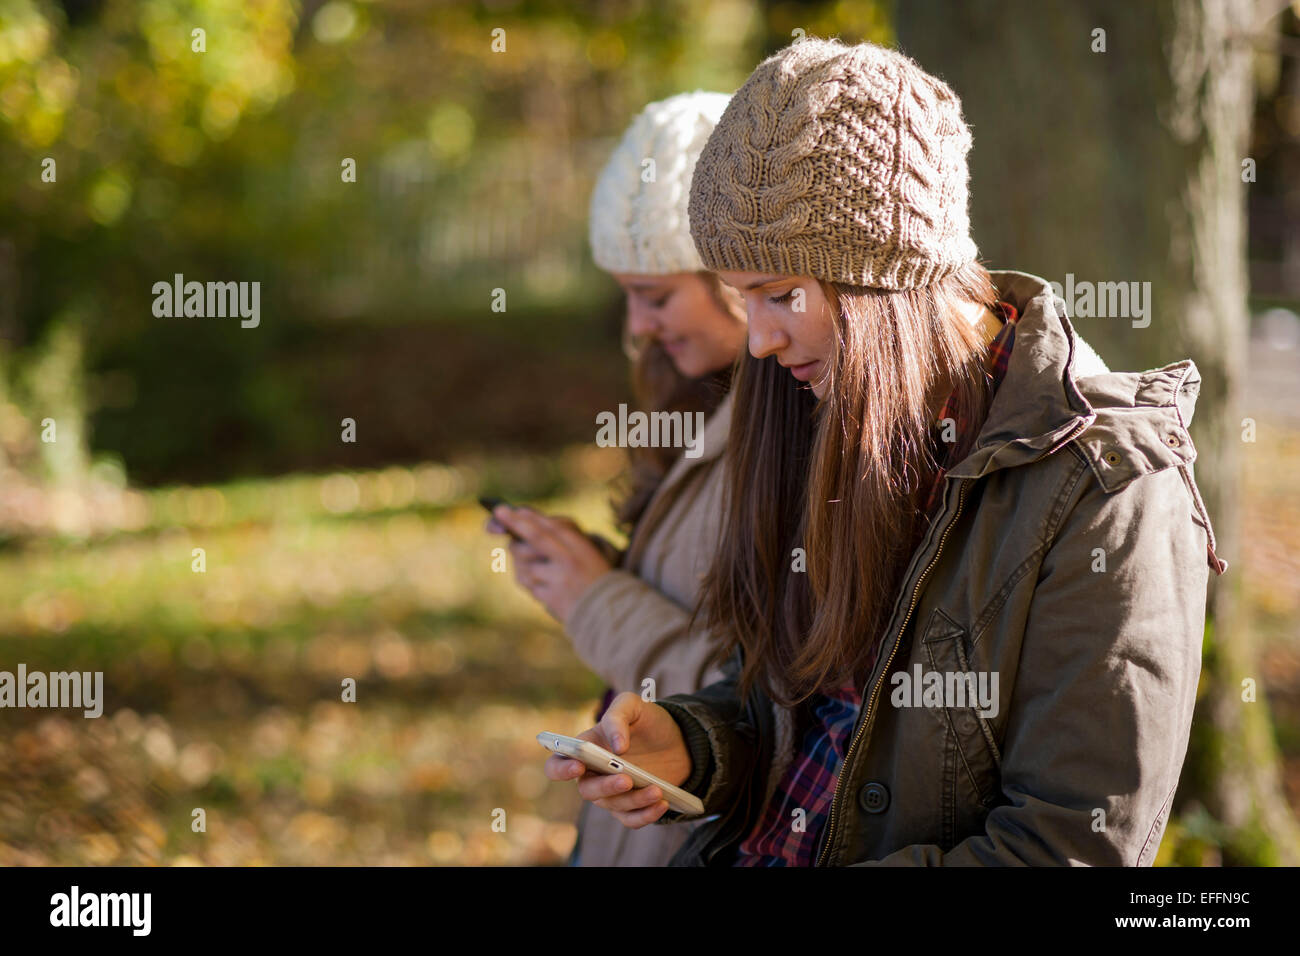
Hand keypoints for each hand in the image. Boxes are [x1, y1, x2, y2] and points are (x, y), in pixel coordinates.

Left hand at [486, 506, 612, 621]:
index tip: (511, 509)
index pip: (552, 527)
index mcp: (580, 547)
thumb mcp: (585, 554)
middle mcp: (570, 560)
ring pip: (526, 565)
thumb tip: (524, 523)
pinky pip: (530, 585)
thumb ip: (560, 540)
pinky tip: (543, 585)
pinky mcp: (552, 598)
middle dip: (515, 523)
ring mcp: (560, 580)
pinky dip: (532, 583)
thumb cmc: (592, 578)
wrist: (608, 612)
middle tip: (498, 513)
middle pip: (537, 537)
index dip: (529, 517)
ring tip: (534, 568)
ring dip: (522, 564)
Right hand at [543, 692, 692, 828]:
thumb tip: (617, 747)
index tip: (580, 766)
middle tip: (627, 779)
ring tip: (657, 790)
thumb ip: (618, 717)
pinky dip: (646, 815)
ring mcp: (611, 793)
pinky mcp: (631, 806)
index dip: (562, 769)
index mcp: (584, 749)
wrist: (676, 741)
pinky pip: (631, 819)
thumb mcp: (633, 706)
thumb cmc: (646, 720)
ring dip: (634, 800)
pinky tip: (662, 803)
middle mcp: (592, 774)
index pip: (557, 764)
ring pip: (613, 805)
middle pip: (586, 790)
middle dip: (605, 787)